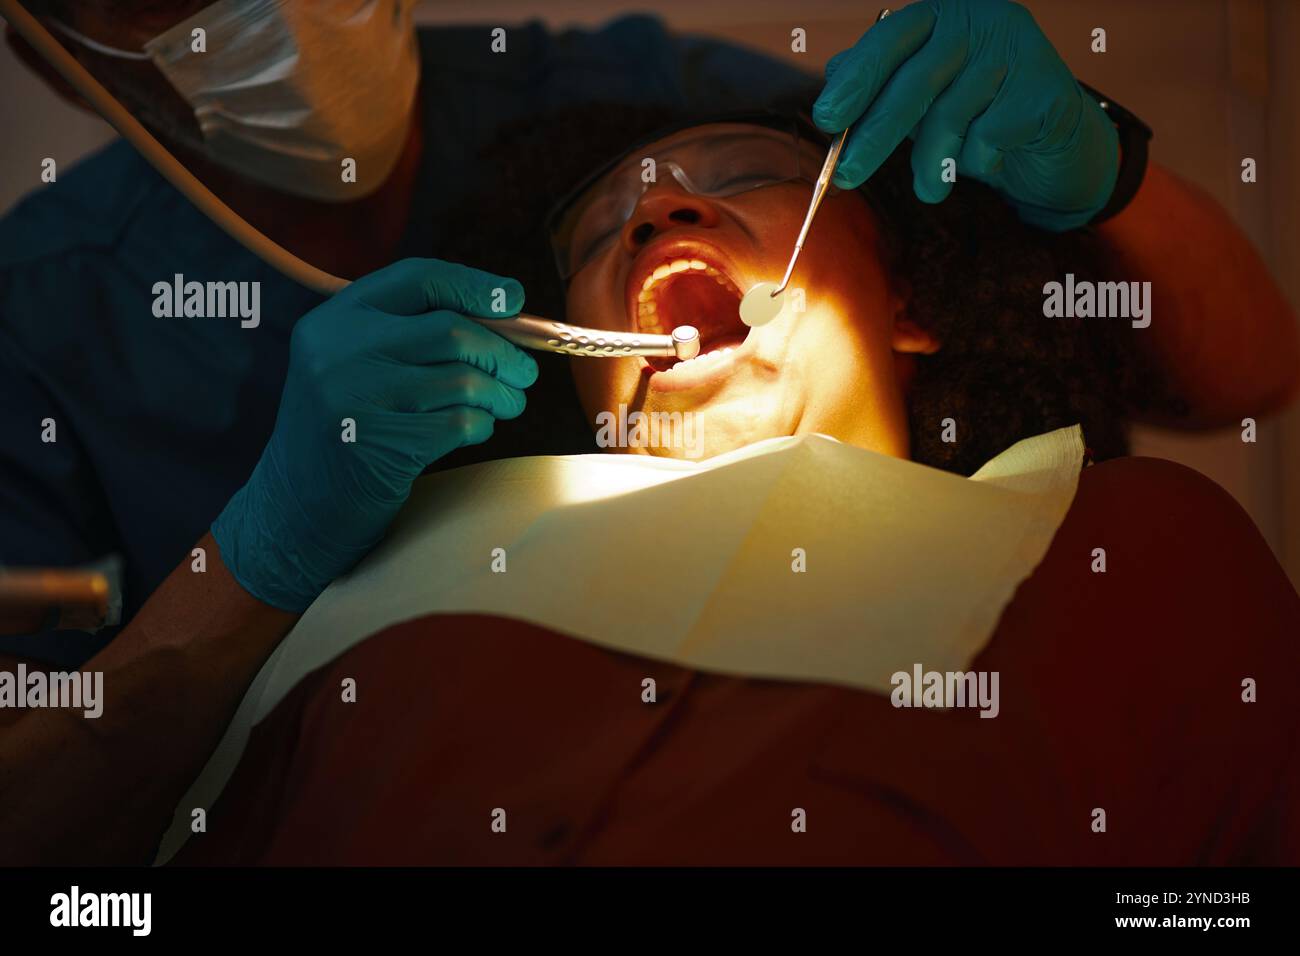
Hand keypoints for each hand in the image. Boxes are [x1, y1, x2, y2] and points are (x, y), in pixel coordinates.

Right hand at [213, 258, 538, 610]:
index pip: (417, 278)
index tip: (515, 298)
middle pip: (452, 330)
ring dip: (501, 394)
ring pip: (463, 380)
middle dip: (504, 351)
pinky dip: (481, 426)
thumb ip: (410, 333)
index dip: (475, 284)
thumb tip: (507, 310)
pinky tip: (476, 430)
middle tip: (524, 372)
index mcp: (333, 320)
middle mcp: (339, 351)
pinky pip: (459, 424)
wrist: (293, 507)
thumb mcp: (354, 365)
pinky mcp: (378, 446)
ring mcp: (355, 399)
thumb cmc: (344, 430)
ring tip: (508, 403)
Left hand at [813, 0, 1118, 230]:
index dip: (856, 79)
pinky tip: (991, 161)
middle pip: (916, 81)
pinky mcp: (1046, 89)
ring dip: (932, 164)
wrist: (1056, 139)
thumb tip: (833, 76)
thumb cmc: (979, 113)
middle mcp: (980, 21)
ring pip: (950, 115)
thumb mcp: (925, 98)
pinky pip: (989, 137)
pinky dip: (978, 162)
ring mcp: (1017, 50)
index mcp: (943, 17)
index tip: (826, 119)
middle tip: (848, 177)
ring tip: (929, 190)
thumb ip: (883, 84)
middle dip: (876, 135)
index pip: (890, 39)